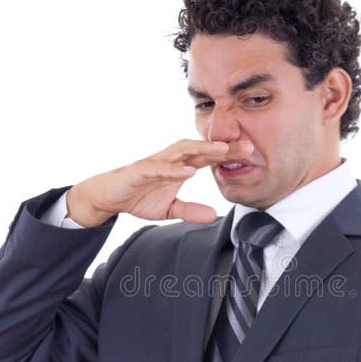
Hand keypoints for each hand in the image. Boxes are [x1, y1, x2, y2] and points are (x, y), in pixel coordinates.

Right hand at [66, 139, 253, 226]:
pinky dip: (173, 168)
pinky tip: (188, 170)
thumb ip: (191, 211)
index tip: (251, 153)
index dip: (229, 155)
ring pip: (182, 150)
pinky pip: (158, 167)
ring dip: (202, 149)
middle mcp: (171, 160)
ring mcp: (156, 162)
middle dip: (224, 147)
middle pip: (201, 149)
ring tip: (221, 150)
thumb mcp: (170, 209)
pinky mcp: (140, 170)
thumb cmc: (138, 196)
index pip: (209, 158)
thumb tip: (214, 215)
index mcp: (180, 167)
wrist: (109, 197)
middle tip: (248, 145)